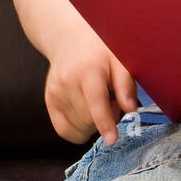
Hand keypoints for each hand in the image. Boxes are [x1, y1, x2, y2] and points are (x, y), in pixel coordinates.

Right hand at [44, 24, 138, 145]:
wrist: (70, 41)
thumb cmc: (101, 51)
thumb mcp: (120, 60)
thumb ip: (126, 85)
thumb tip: (131, 110)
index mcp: (88, 70)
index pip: (96, 101)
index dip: (105, 122)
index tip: (112, 140)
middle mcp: (67, 83)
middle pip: (89, 119)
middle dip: (107, 118)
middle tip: (113, 101)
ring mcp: (55, 93)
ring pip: (79, 128)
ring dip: (94, 124)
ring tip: (99, 103)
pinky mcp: (49, 102)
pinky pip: (65, 131)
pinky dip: (80, 130)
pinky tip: (87, 114)